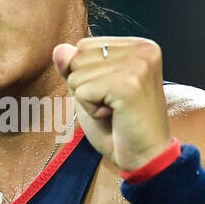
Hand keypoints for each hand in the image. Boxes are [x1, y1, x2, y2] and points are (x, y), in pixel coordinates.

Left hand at [52, 36, 174, 171]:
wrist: (145, 157)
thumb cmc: (120, 126)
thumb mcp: (91, 90)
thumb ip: (74, 67)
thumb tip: (59, 49)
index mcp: (138, 46)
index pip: (84, 45)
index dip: (87, 75)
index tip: (114, 94)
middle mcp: (143, 49)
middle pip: (79, 56)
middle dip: (86, 86)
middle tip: (114, 105)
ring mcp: (138, 65)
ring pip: (77, 74)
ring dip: (88, 100)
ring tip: (115, 110)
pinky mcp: (128, 84)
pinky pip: (82, 92)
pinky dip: (91, 111)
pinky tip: (114, 116)